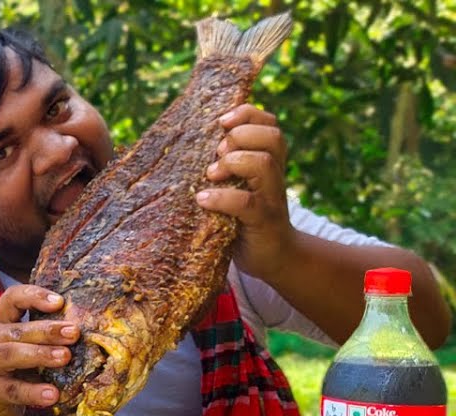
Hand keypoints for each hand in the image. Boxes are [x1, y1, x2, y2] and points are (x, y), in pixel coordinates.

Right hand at [0, 285, 77, 415]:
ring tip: (65, 357)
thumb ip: (41, 338)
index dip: (34, 296)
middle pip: (17, 329)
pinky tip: (52, 394)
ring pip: (10, 354)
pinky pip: (11, 389)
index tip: (60, 302)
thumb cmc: (10, 371)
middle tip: (74, 332)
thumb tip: (81, 329)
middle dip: (47, 330)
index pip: (11, 299)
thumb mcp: (22, 347)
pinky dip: (33, 392)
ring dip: (40, 354)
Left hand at [195, 104, 294, 279]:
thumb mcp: (235, 185)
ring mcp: (271, 197)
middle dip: (239, 137)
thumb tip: (185, 143)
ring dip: (233, 162)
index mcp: (269, 159)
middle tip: (216, 153)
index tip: (221, 122)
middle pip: (271, 136)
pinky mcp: (263, 221)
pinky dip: (222, 198)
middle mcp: (274, 174)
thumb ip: (222, 165)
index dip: (246, 114)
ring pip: (264, 163)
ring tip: (211, 174)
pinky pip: (247, 203)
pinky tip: (203, 199)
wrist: (272, 256)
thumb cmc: (243, 217)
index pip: (268, 123)